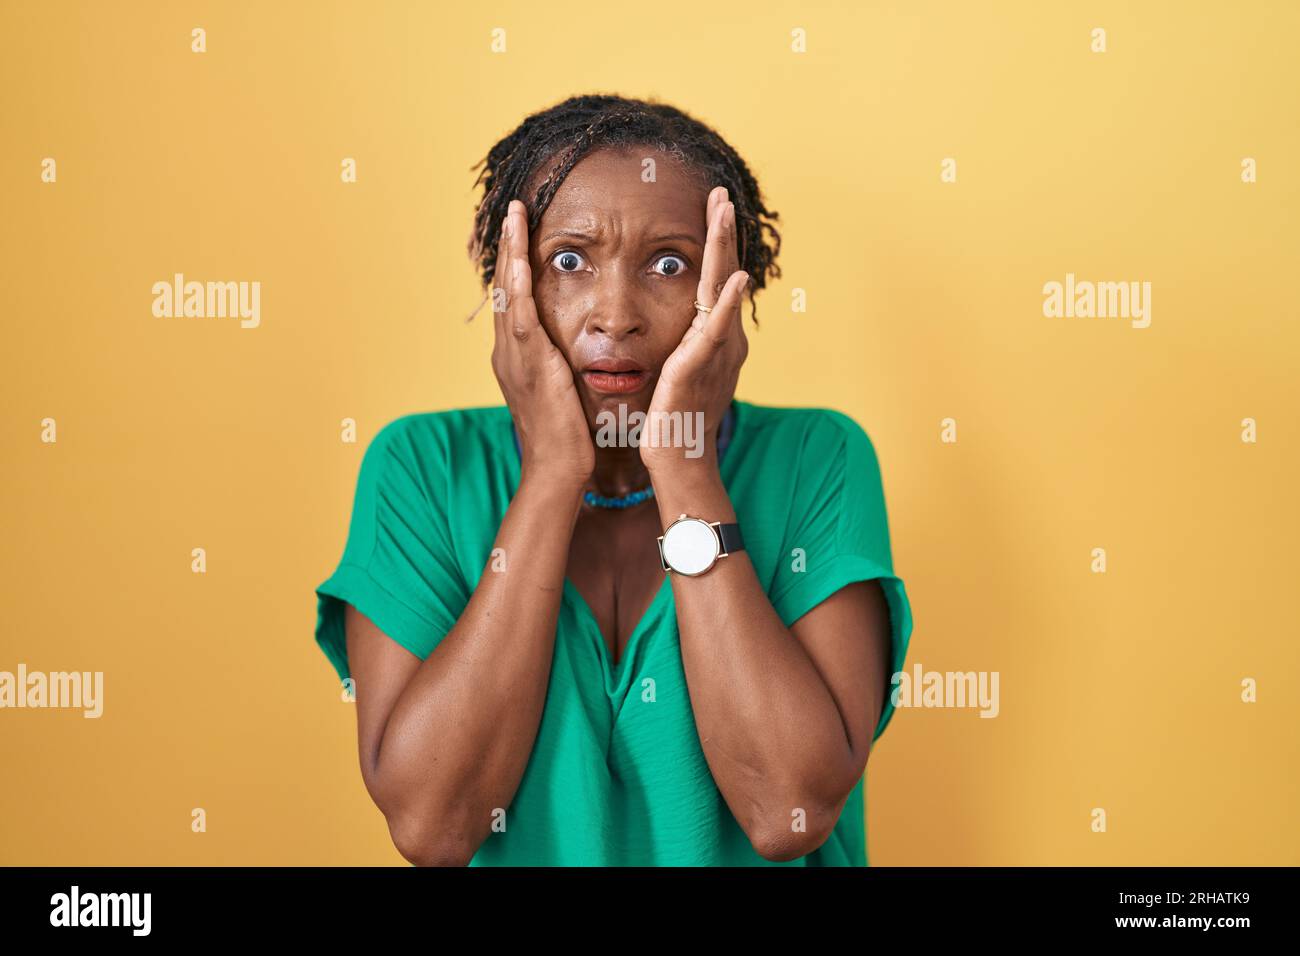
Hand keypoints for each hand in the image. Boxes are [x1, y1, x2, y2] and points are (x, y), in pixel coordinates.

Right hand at [491, 199, 594, 490]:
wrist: (556, 470)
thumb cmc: (568, 440)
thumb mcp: (564, 395)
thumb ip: (565, 371)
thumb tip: (576, 357)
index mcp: (518, 359)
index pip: (515, 303)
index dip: (516, 268)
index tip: (523, 237)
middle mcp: (509, 353)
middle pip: (505, 289)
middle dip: (508, 249)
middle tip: (512, 212)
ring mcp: (514, 356)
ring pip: (508, 293)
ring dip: (511, 252)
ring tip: (515, 217)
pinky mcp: (528, 363)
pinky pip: (520, 313)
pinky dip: (517, 283)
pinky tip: (520, 257)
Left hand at [641, 186, 749, 475]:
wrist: (679, 458)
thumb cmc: (676, 420)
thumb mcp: (682, 372)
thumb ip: (687, 346)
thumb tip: (685, 328)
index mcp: (716, 339)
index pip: (717, 282)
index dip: (717, 246)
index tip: (713, 209)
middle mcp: (724, 340)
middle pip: (725, 275)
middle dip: (723, 233)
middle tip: (721, 194)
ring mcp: (715, 351)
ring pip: (723, 290)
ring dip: (724, 249)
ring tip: (725, 213)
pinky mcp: (700, 366)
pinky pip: (716, 329)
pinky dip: (729, 303)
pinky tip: (736, 278)